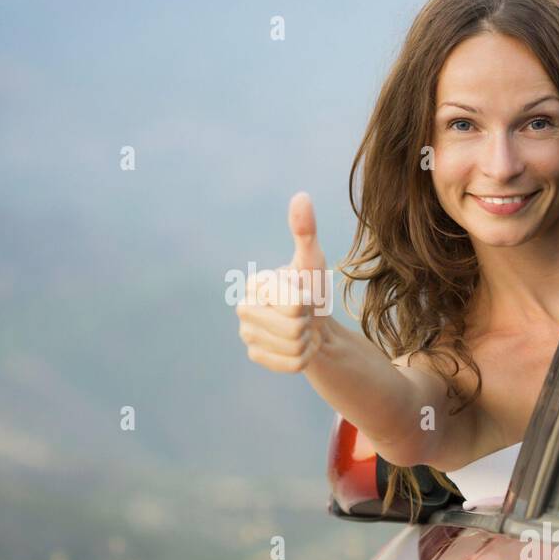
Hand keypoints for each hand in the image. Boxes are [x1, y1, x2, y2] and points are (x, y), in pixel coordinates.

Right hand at [236, 192, 331, 373]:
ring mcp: (247, 334)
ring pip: (293, 346)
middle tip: (303, 314)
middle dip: (307, 322)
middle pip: (292, 327)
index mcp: (256, 282)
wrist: (314, 323)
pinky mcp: (255, 355)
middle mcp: (244, 307)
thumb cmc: (312, 287)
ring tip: (301, 327)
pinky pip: (291, 363)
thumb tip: (301, 196)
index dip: (309, 300)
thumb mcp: (312, 260)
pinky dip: (303, 356)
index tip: (304, 294)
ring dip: (306, 339)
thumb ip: (305, 230)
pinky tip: (297, 345)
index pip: (294, 302)